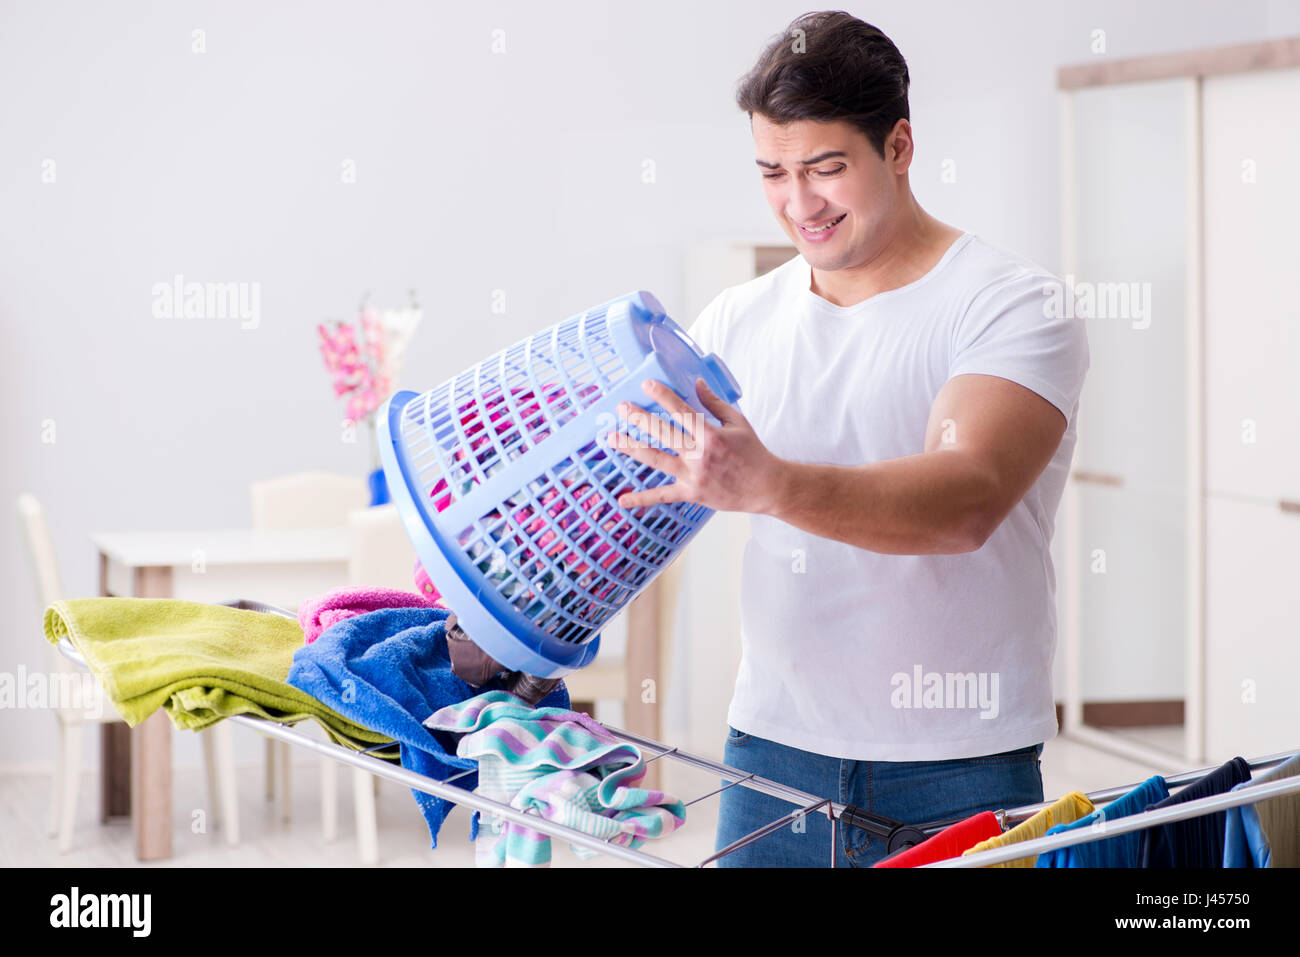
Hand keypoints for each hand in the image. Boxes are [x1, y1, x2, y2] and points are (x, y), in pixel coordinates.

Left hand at [607, 377, 785, 512]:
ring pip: (655, 460)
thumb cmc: (753, 452)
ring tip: (611, 439)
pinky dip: (642, 499)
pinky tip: (622, 499)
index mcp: (710, 435)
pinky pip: (662, 496)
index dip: (662, 396)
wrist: (766, 487)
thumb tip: (697, 383)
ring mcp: (692, 476)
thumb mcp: (737, 422)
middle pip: (662, 433)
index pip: (681, 411)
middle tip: (621, 408)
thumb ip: (714, 403)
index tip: (646, 385)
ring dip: (632, 448)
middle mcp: (699, 455)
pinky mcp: (691, 494)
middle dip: (639, 419)